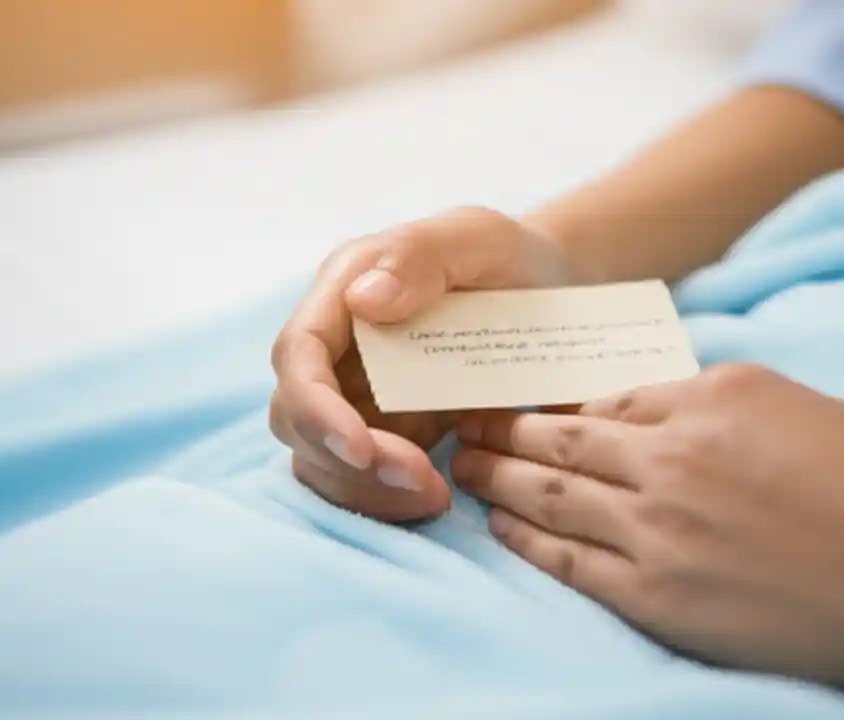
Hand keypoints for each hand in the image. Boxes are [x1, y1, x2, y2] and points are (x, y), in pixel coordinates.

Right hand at [270, 207, 569, 520]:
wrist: (546, 289)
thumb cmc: (508, 256)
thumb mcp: (476, 238)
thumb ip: (420, 259)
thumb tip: (362, 301)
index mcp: (343, 289)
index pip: (298, 354)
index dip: (316, 408)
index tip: (362, 448)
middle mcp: (336, 344)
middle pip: (297, 417)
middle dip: (348, 461)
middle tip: (422, 481)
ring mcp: (354, 391)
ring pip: (320, 457)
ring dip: (366, 489)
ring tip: (436, 497)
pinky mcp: (383, 429)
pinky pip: (360, 477)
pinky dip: (387, 498)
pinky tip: (438, 499)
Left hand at [451, 363, 843, 694]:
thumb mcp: (843, 410)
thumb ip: (772, 408)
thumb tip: (743, 426)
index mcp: (721, 392)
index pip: (616, 395)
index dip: (568, 403)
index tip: (536, 407)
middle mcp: (676, 451)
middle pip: (565, 436)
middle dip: (510, 430)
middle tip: (471, 425)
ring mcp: (662, 525)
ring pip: (551, 493)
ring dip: (499, 478)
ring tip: (465, 468)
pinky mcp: (662, 596)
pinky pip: (568, 562)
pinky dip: (524, 541)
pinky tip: (497, 526)